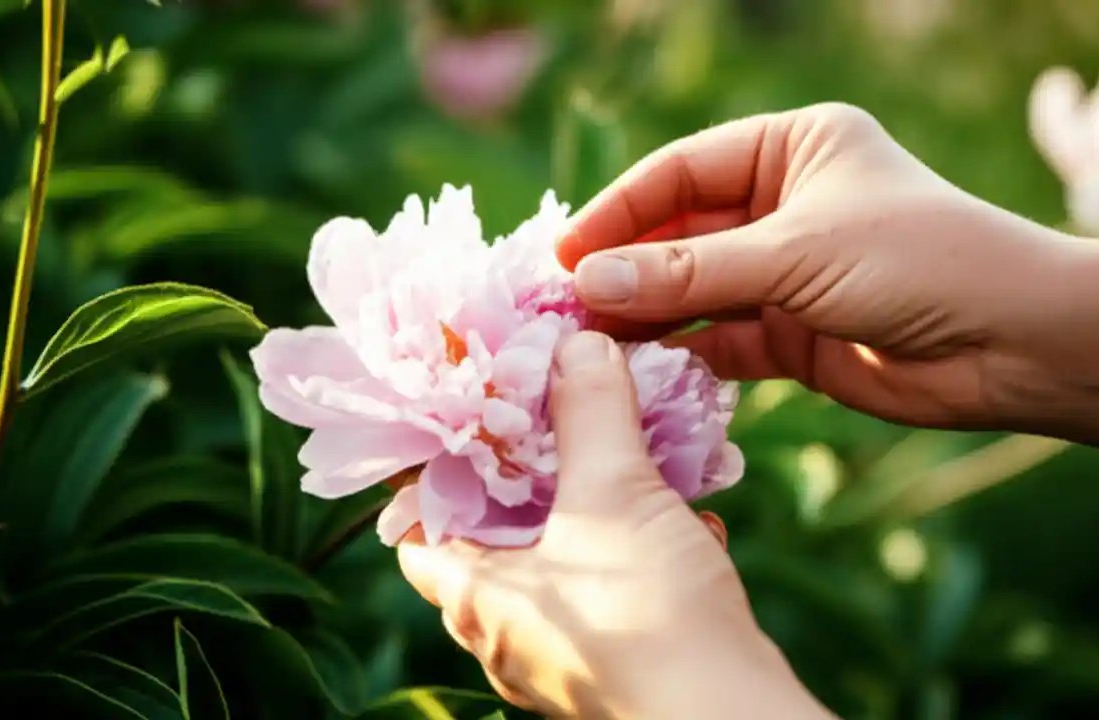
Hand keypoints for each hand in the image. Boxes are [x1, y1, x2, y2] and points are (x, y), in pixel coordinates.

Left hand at [397, 332, 831, 718]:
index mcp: (476, 597)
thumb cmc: (649, 617)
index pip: (415, 524)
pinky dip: (642, 548)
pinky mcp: (624, 664)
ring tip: (624, 454)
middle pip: (495, 536)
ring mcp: (567, 655)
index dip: (432, 464)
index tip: (465, 411)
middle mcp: (510, 635)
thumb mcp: (615, 493)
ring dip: (595, 507)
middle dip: (531, 474)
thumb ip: (591, 413)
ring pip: (566, 560)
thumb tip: (576, 343)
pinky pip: (618, 590)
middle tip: (552, 417)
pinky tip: (683, 519)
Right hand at [557, 104, 1098, 479]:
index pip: (681, 171)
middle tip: (559, 309)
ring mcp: (787, 272)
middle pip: (680, 234)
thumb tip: (586, 283)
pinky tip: (638, 371)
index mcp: (793, 148)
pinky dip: (682, 355)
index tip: (561, 254)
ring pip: (694, 292)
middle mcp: (785, 205)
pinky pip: (719, 341)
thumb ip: (690, 274)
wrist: (1016, 344)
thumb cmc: (918, 263)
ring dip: (645, 316)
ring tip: (584, 344)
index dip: (618, 211)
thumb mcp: (796, 254)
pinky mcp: (793, 335)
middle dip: (624, 269)